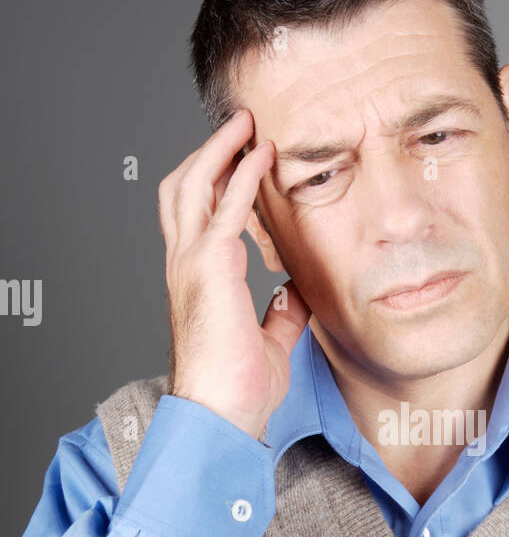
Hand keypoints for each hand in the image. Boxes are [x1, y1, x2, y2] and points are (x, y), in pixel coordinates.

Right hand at [159, 108, 310, 438]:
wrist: (222, 412)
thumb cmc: (239, 388)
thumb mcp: (269, 341)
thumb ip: (281, 313)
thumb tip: (296, 294)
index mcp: (197, 280)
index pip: (197, 216)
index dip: (214, 183)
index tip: (242, 160)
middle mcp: (186, 263)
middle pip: (184, 188)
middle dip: (209, 151)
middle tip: (239, 126)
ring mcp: (193, 262)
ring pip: (195, 184)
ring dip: (221, 148)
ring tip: (246, 124)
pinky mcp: (212, 266)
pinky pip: (227, 206)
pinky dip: (243, 175)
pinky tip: (263, 156)